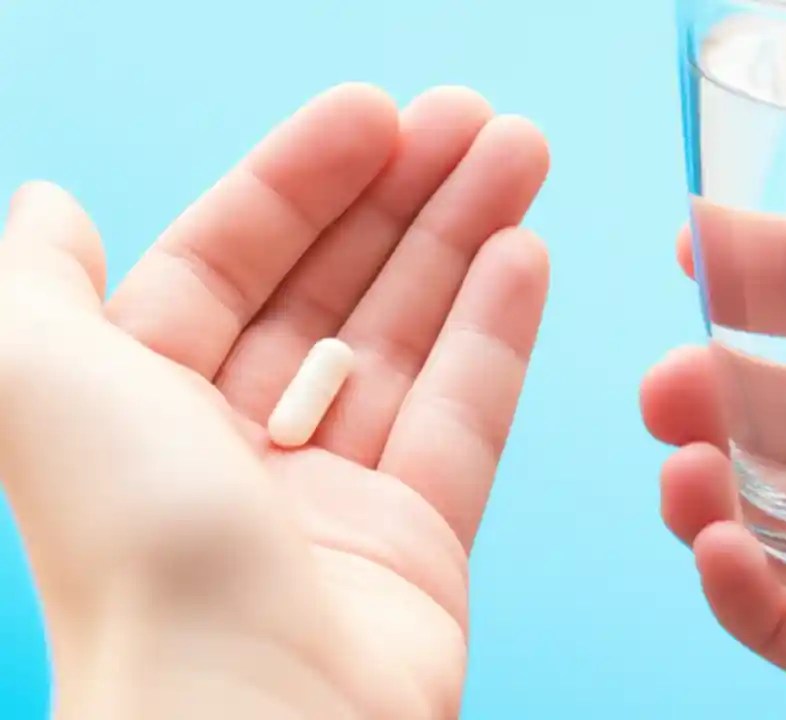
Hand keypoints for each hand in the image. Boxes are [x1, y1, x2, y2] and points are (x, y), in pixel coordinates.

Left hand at [0, 83, 548, 717]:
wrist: (255, 717)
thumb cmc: (138, 548)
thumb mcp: (36, 378)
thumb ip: (38, 284)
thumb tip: (52, 207)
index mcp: (138, 404)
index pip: (225, 263)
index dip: (297, 181)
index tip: (373, 115)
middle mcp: (234, 446)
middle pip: (331, 293)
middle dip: (404, 197)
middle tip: (474, 118)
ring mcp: (333, 495)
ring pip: (407, 343)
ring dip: (465, 242)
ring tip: (519, 153)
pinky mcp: (417, 539)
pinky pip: (460, 417)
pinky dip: (495, 333)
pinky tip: (526, 252)